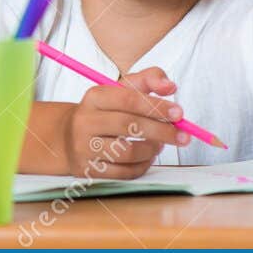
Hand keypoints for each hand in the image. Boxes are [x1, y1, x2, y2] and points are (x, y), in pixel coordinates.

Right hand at [62, 66, 188, 179]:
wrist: (69, 137)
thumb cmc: (106, 111)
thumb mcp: (121, 89)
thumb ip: (148, 80)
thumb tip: (170, 86)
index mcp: (95, 97)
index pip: (128, 99)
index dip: (156, 106)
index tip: (179, 113)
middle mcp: (85, 121)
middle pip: (129, 126)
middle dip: (162, 131)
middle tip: (183, 136)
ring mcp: (84, 148)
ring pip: (127, 152)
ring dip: (152, 149)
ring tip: (160, 144)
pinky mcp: (87, 170)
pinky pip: (123, 173)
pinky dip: (142, 165)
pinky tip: (148, 156)